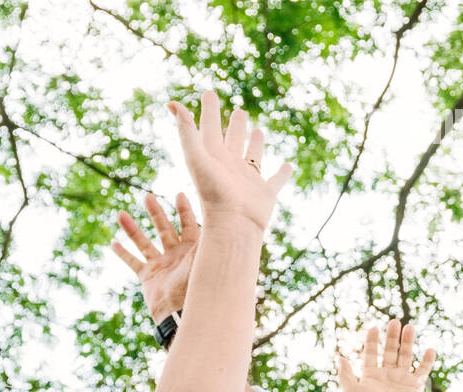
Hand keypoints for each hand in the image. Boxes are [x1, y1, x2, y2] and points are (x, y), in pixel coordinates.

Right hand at [111, 191, 199, 321]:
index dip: (184, 210)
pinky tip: (113, 244)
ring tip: (121, 215)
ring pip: (143, 243)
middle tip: (148, 197)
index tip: (179, 195)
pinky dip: (123, 254)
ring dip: (132, 229)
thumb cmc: (196, 288)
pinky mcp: (148, 278)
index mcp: (191, 250)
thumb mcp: (204, 259)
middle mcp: (175, 255)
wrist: (180, 313)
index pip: (188, 225)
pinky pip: (133, 263)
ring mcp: (160, 266)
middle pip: (164, 229)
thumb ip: (209, 237)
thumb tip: (220, 213)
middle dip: (156, 213)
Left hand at [166, 90, 291, 234]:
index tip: (208, 93)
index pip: (210, 128)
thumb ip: (186, 131)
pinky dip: (283, 174)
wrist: (233, 226)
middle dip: (235, 125)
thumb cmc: (213, 194)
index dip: (209, 110)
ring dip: (255, 144)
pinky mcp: (265, 194)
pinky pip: (276, 180)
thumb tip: (173, 104)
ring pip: (252, 157)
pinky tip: (288, 166)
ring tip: (258, 130)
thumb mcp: (196, 158)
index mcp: (213, 158)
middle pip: (232, 140)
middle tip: (238, 110)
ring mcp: (248, 180)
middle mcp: (230, 167)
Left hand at [336, 319, 435, 391]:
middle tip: (395, 322)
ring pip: (406, 356)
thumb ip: (346, 375)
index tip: (373, 327)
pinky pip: (422, 370)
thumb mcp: (353, 390)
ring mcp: (401, 379)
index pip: (371, 353)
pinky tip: (429, 350)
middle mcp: (387, 375)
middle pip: (390, 351)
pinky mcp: (414, 386)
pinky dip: (427, 361)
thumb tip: (340, 358)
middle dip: (392, 337)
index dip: (371, 340)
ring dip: (408, 342)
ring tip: (410, 327)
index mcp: (372, 375)